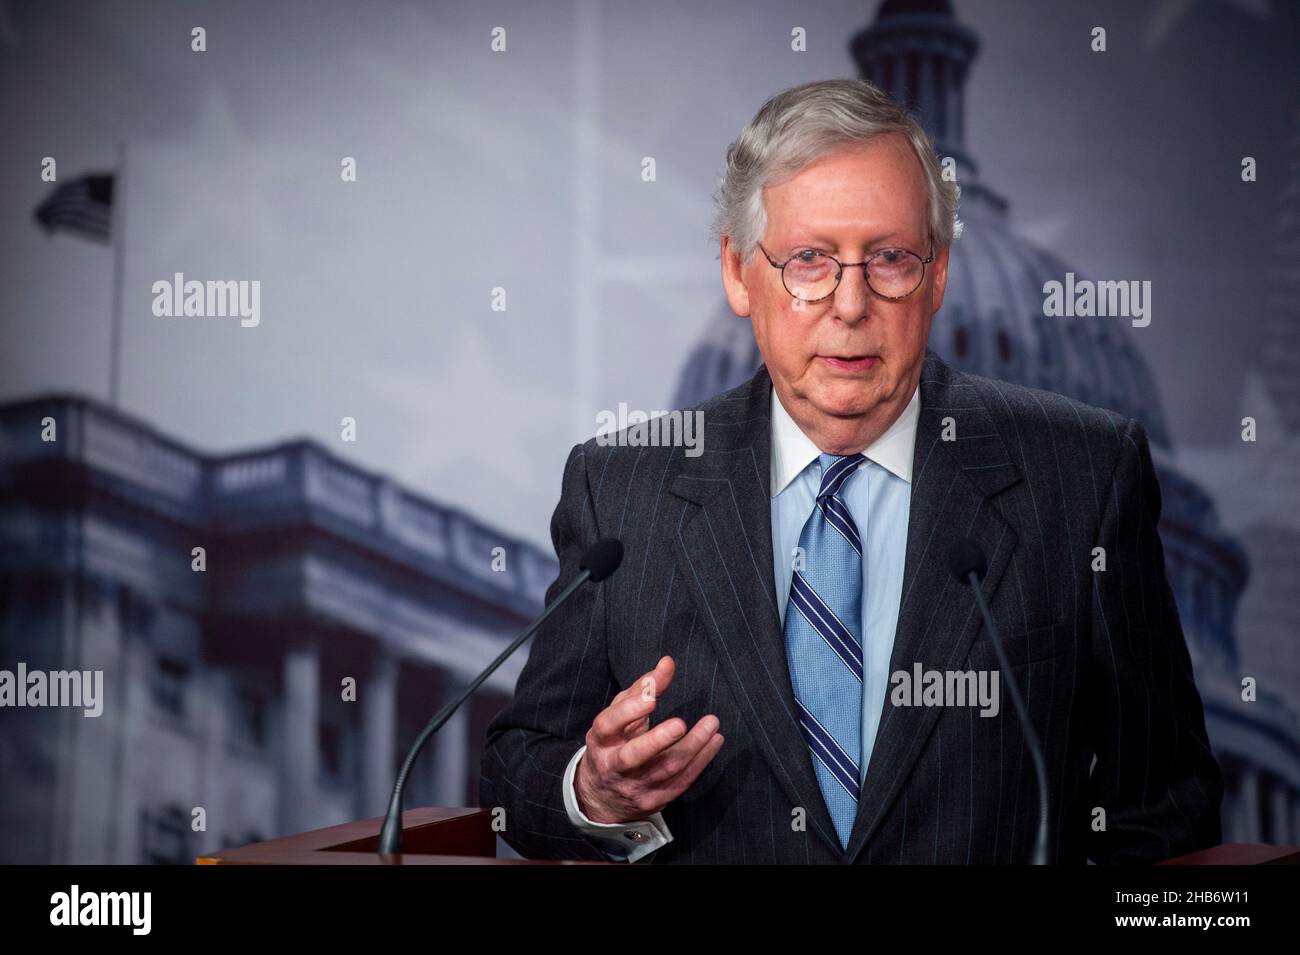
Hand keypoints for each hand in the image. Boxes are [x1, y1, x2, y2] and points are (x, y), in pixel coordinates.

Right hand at [574, 655, 723, 823]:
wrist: (603, 795)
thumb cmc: (614, 742)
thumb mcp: (618, 714)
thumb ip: (642, 688)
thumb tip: (668, 662)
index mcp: (601, 740)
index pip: (609, 724)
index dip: (629, 711)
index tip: (652, 698)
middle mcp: (614, 765)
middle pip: (634, 756)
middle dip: (658, 740)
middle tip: (680, 723)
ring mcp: (634, 786)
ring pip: (665, 769)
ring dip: (692, 746)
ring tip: (711, 724)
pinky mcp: (655, 799)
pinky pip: (681, 781)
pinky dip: (701, 761)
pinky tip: (714, 742)